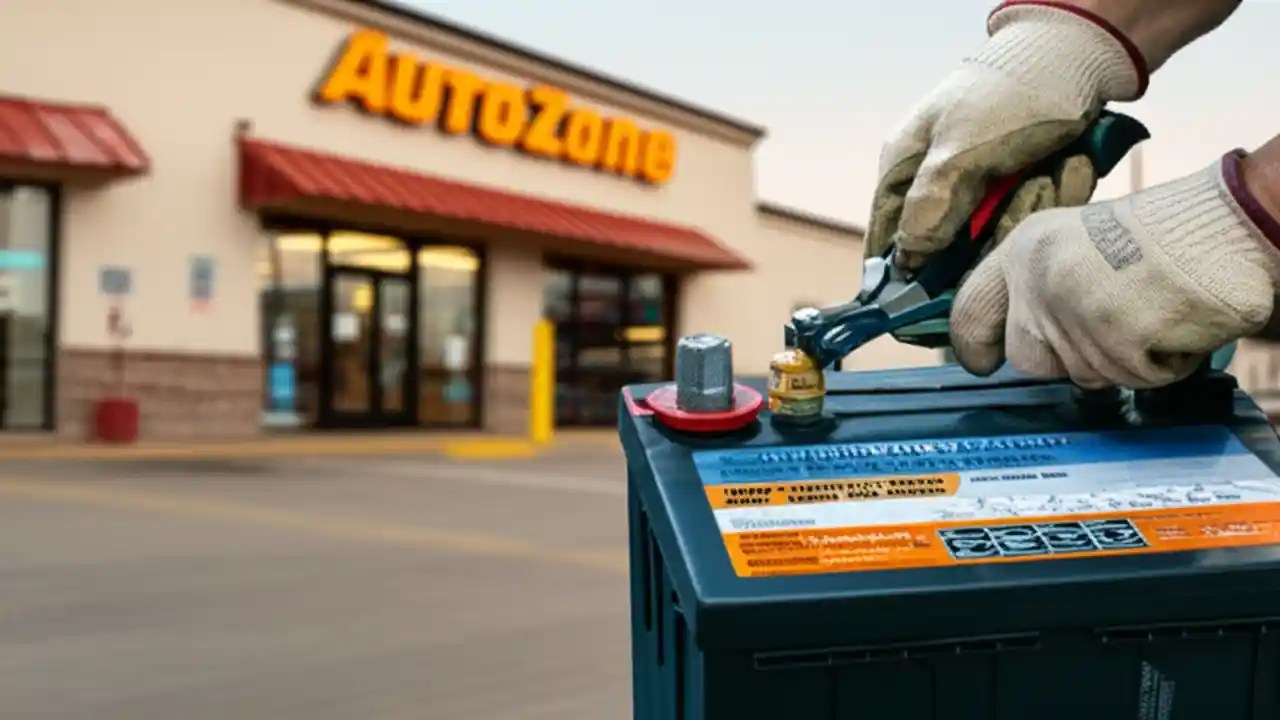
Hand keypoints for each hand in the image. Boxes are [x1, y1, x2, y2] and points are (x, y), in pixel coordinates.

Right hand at [865, 1, 1145, 268]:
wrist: (1079, 57)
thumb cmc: (1008, 93)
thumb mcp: (961, 149)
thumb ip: (930, 206)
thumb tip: (906, 262)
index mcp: (905, 171)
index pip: (888, 242)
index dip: (901, 281)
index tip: (920, 313)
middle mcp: (939, 188)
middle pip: (950, 251)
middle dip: (988, 238)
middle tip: (1020, 199)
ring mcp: (983, 193)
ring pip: (997, 240)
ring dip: (1029, 211)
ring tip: (1049, 171)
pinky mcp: (1023, 195)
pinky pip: (1033, 223)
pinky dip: (1054, 199)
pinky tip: (1068, 166)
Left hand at [950, 151, 1279, 388]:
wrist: (1222, 227)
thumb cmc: (1159, 235)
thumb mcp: (1072, 243)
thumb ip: (1035, 285)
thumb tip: (1013, 332)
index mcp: (1023, 251)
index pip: (969, 312)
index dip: (972, 345)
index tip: (979, 362)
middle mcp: (1037, 282)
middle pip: (1027, 359)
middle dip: (1062, 358)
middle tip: (1106, 328)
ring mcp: (1074, 313)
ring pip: (1082, 374)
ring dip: (1117, 359)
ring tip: (1147, 313)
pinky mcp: (1116, 341)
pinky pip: (1130, 378)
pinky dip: (1156, 363)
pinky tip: (1169, 326)